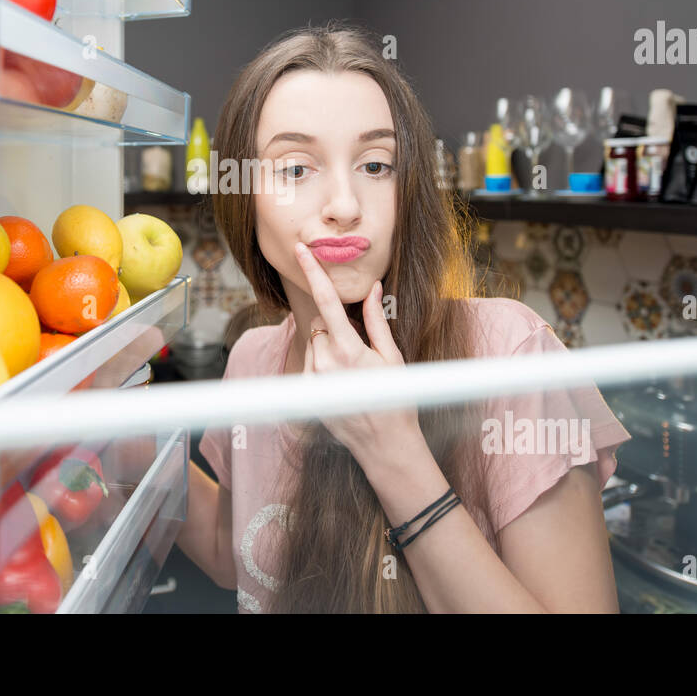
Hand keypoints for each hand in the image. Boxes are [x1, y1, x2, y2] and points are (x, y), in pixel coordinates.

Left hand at [293, 241, 419, 459]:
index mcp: (348, 350)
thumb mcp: (392, 356)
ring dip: (328, 346)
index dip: (313, 272)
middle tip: (358, 348)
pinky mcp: (305, 392)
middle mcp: (324, 363)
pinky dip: (323, 364)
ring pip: (314, 343)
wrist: (385, 445)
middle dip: (335, 326)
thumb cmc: (396, 399)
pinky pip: (309, 363)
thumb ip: (377, 321)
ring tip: (352, 372)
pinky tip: (342, 384)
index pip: (325, 302)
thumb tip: (373, 288)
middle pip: (320, 323)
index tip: (300, 250)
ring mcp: (312, 380)